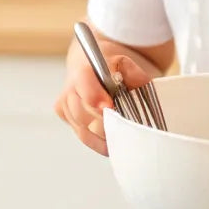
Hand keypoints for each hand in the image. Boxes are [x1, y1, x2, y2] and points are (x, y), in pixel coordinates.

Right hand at [54, 41, 157, 156]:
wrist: (88, 68)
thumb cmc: (107, 69)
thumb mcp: (123, 63)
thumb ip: (133, 73)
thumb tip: (143, 84)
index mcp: (83, 72)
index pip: (84, 84)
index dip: (94, 97)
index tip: (109, 107)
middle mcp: (69, 89)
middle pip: (83, 113)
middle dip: (104, 122)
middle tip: (124, 129)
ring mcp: (65, 106)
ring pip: (83, 129)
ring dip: (103, 136)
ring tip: (122, 139)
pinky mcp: (66, 118)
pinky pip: (83, 136)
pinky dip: (98, 142)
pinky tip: (112, 144)